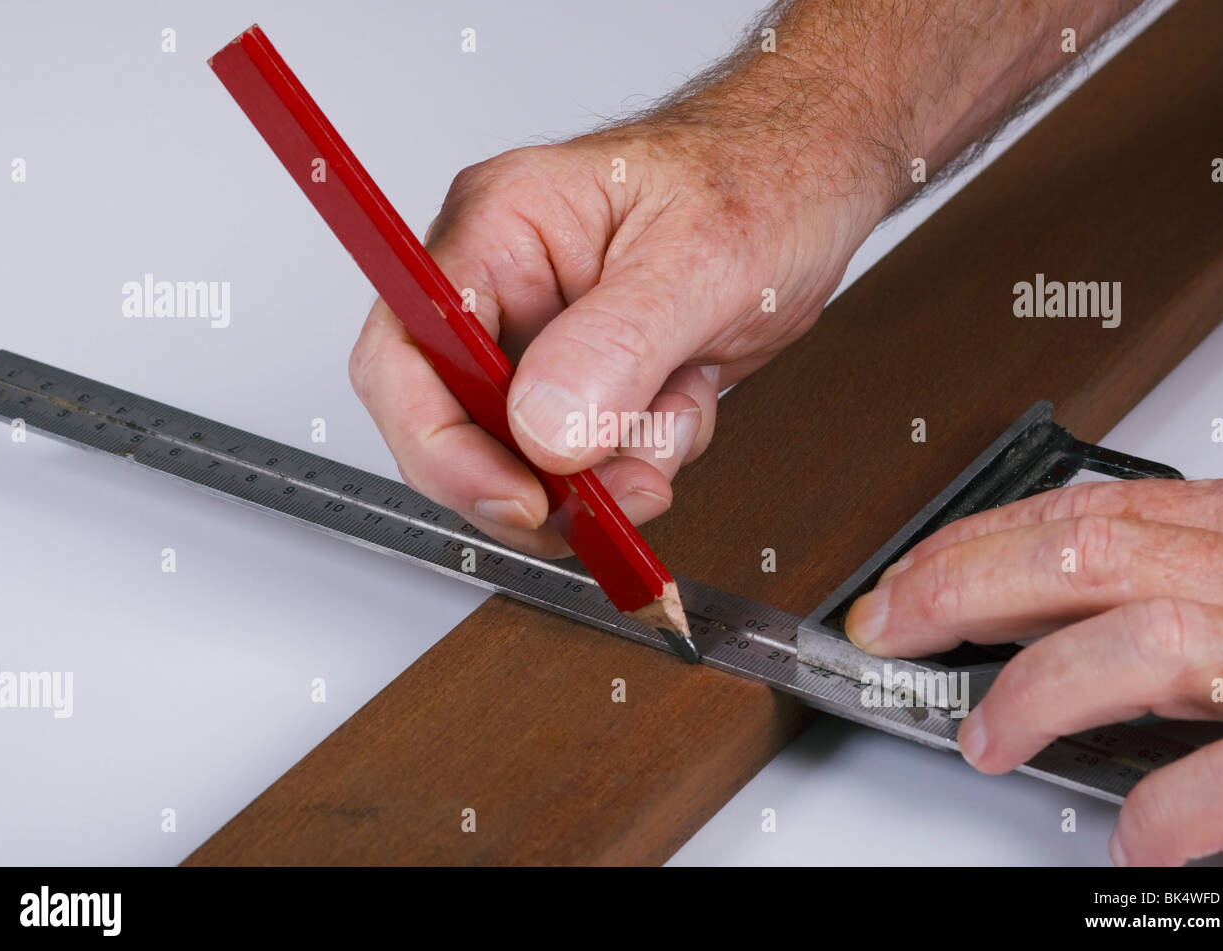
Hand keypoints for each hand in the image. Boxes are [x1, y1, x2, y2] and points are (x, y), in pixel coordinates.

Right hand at [349, 120, 877, 555]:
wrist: (814, 188)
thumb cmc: (761, 179)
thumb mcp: (700, 257)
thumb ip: (616, 346)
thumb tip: (543, 431)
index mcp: (501, 226)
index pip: (409, 349)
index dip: (440, 442)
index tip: (518, 499)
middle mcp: (506, 284)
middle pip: (456, 424)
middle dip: (540, 477)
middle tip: (618, 493)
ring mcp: (543, 338)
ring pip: (527, 459)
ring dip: (608, 470)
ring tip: (679, 407)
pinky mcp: (585, 380)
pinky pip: (585, 462)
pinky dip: (640, 459)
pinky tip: (684, 401)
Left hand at [845, 471, 1222, 864]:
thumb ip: (1176, 573)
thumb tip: (1040, 600)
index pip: (1087, 514)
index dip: (976, 545)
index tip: (905, 579)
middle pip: (1087, 559)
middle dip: (961, 592)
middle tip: (888, 632)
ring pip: (1143, 642)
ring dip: (1038, 691)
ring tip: (981, 741)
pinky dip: (1168, 807)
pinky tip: (1129, 837)